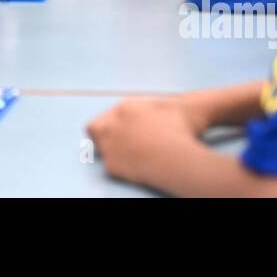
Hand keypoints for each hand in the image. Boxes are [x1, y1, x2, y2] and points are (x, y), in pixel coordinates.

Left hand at [86, 96, 203, 189]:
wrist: (176, 157)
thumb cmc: (181, 131)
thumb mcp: (173, 110)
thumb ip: (162, 108)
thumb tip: (167, 109)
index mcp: (126, 108)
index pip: (112, 114)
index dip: (118, 123)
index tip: (126, 130)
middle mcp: (112, 123)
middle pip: (95, 128)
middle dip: (102, 134)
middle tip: (116, 142)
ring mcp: (109, 144)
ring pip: (98, 147)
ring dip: (108, 150)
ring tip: (124, 156)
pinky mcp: (111, 164)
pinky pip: (109, 167)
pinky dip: (120, 168)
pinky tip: (133, 168)